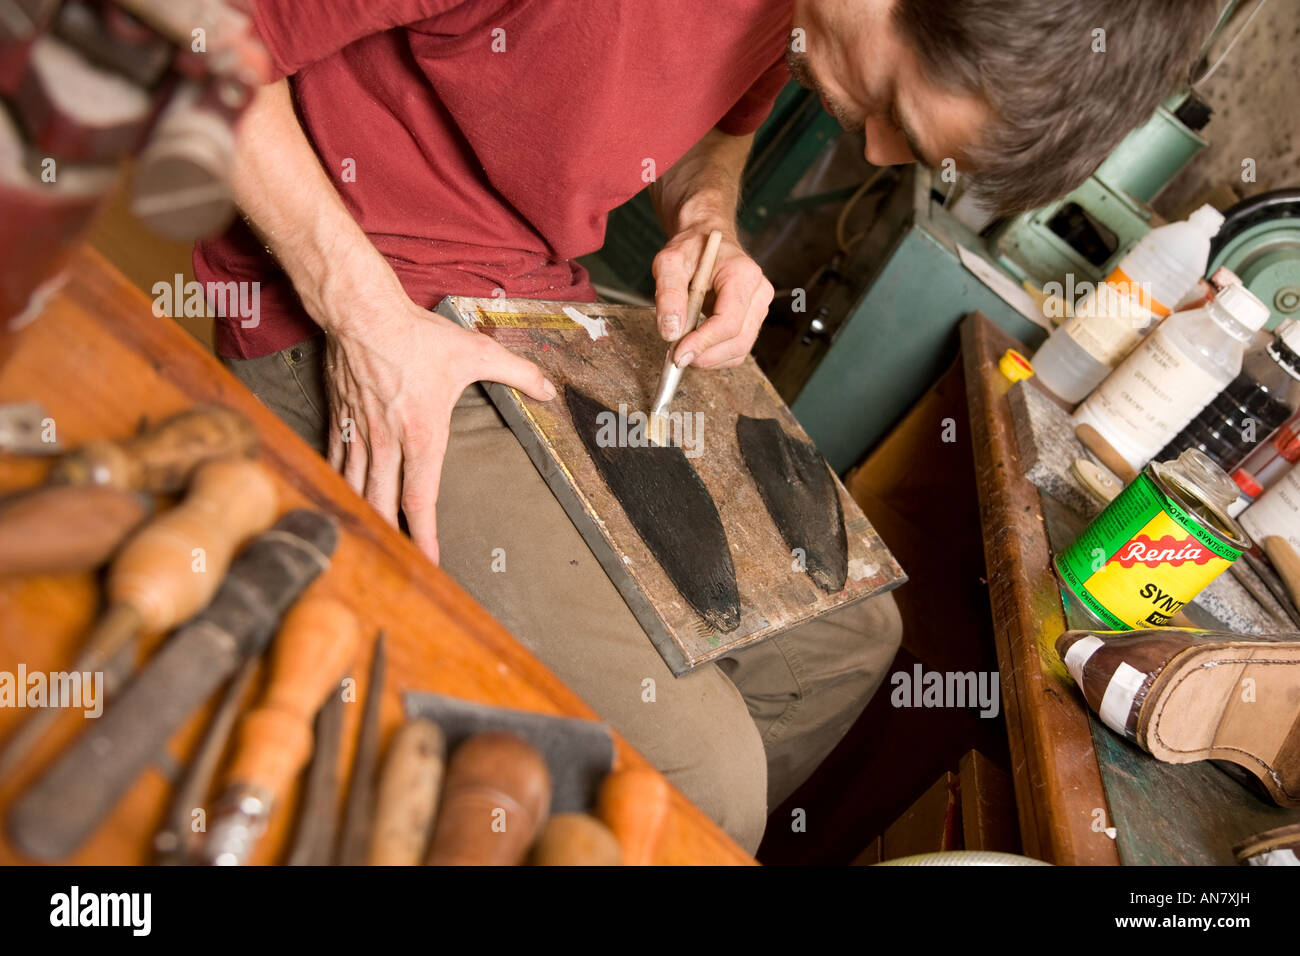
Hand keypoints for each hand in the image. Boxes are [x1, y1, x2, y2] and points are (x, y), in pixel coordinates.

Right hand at [324, 293, 555, 562]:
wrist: (362, 313)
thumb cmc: (417, 336)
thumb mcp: (476, 352)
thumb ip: (517, 373)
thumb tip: (549, 388)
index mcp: (422, 435)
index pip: (421, 499)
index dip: (424, 535)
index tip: (428, 562)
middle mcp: (387, 443)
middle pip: (384, 505)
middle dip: (391, 539)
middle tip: (398, 565)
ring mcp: (360, 434)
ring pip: (356, 490)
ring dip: (363, 519)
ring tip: (370, 544)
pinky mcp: (340, 420)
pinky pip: (335, 463)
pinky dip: (338, 487)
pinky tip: (341, 501)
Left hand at [651, 227, 773, 368]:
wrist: (707, 240)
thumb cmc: (691, 249)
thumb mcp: (669, 262)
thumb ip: (668, 294)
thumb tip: (671, 333)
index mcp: (742, 274)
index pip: (729, 322)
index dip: (703, 343)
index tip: (677, 354)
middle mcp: (759, 293)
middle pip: (737, 341)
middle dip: (705, 355)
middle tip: (675, 356)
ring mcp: (759, 308)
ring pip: (739, 350)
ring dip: (709, 358)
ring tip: (683, 348)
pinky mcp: (753, 320)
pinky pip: (738, 350)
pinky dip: (715, 356)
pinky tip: (697, 346)